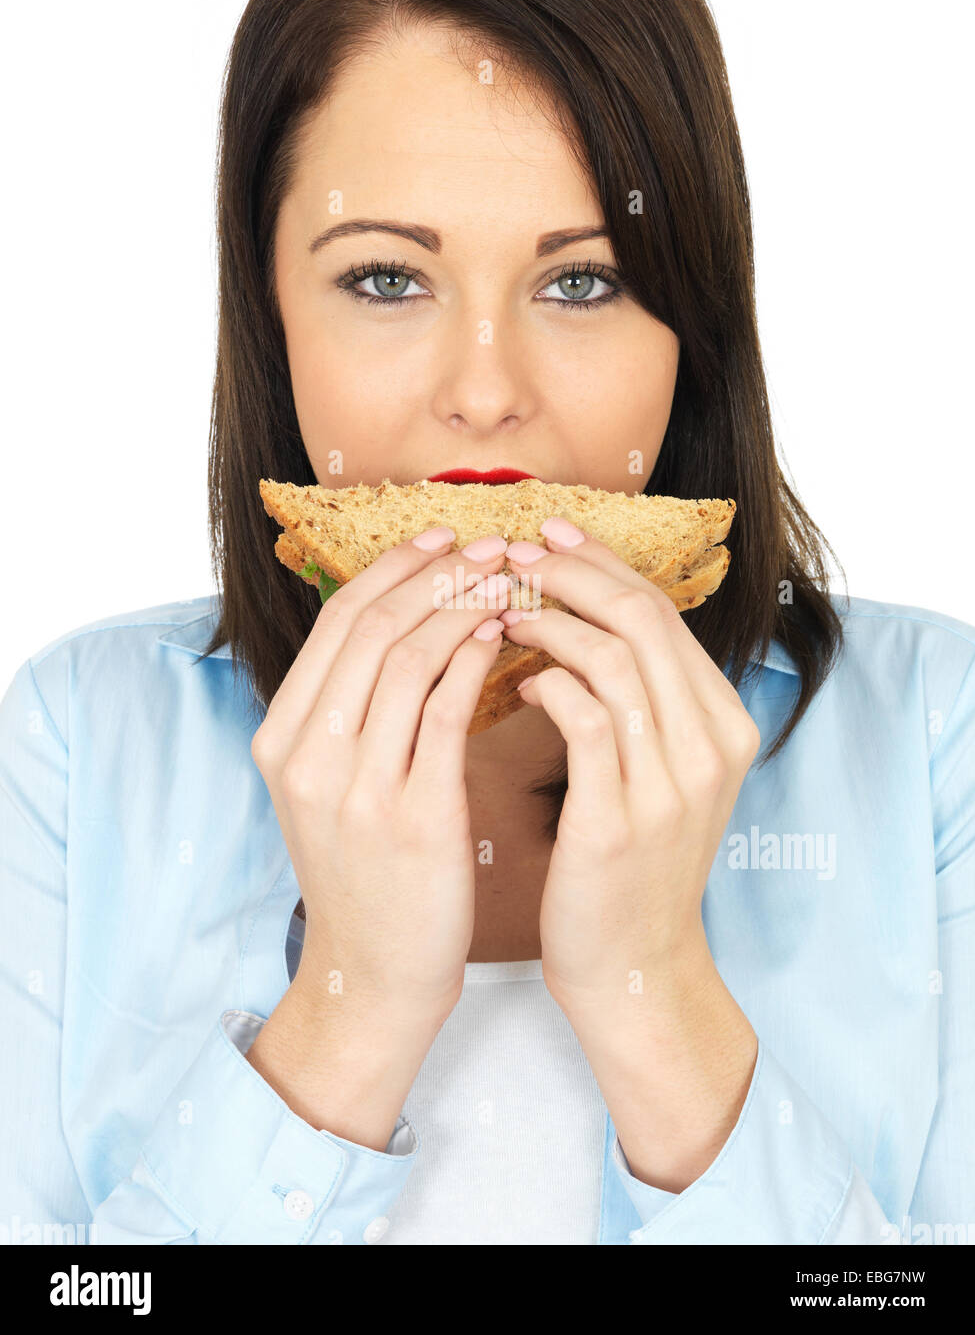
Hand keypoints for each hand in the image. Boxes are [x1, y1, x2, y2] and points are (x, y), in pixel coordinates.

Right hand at [250, 528, 512, 1022]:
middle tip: (492, 544)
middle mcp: (307, 756)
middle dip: (438, 571)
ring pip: (409, 658)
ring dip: (466, 605)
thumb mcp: (328, 788)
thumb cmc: (366, 873)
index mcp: (282, 740)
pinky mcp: (413, 816)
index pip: (337, 622)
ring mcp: (356, 787)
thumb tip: (402, 623)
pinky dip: (477, 662)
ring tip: (510, 580)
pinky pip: (447, 712)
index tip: (443, 536)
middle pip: (372, 626)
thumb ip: (348, 712)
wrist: (373, 973)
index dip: (394, 567)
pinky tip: (507, 638)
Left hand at [500, 518, 761, 1009]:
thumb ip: (642, 700)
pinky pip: (587, 719)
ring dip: (550, 621)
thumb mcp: (659, 774)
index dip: (601, 564)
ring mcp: (671, 784)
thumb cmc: (628, 863)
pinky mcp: (621, 819)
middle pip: (643, 619)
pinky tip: (518, 678)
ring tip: (500, 610)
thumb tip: (585, 616)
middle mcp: (710, 746)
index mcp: (724, 725)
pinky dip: (550, 682)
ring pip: (615, 657)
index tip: (547, 534)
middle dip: (571, 573)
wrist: (634, 968)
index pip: (663, 613)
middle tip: (512, 553)